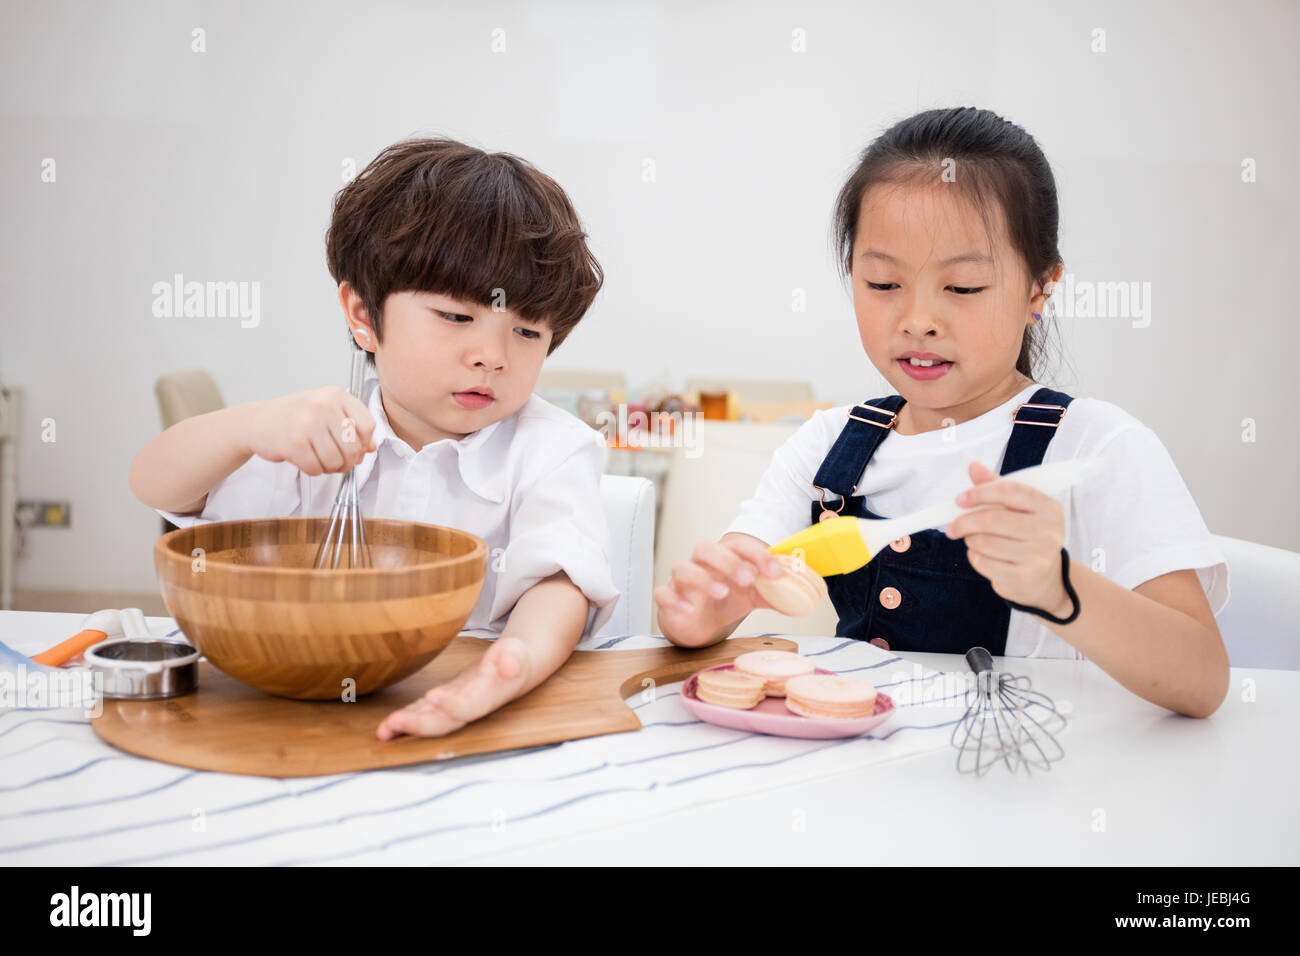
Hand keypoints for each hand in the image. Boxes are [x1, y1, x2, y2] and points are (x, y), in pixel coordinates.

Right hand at [246, 387, 376, 475]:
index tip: (355, 448)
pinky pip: (316, 468)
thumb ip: (351, 428)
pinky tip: (306, 460)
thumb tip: (371, 447)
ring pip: (336, 461)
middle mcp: (323, 405)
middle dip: (348, 461)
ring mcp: (307, 423)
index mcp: (336, 395)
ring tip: (319, 459)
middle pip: (354, 447)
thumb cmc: (294, 417)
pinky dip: (313, 470)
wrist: (257, 421)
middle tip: (338, 461)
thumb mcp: (326, 413)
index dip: (364, 443)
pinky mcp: (293, 442)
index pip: (367, 426)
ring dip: (329, 468)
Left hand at [376, 636, 535, 738]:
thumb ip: (513, 659)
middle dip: (420, 724)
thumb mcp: (518, 653)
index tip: (432, 695)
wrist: (517, 668)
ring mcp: (456, 708)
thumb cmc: (517, 658)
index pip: (470, 705)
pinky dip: (407, 719)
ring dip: (408, 726)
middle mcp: (471, 708)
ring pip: (431, 721)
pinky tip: (388, 726)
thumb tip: (510, 664)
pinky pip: (424, 714)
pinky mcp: (446, 703)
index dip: (452, 705)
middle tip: (394, 722)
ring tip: (384, 730)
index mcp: (489, 697)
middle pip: (445, 722)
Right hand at [653, 534, 785, 645]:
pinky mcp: (669, 600)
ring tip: (721, 593)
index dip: (758, 554)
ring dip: (702, 578)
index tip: (777, 573)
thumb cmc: (726, 599)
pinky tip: (688, 608)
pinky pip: (662, 593)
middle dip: (727, 561)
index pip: (738, 544)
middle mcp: (701, 563)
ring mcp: (682, 581)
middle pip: (704, 547)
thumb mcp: (754, 595)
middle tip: (747, 579)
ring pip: (681, 567)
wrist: (700, 620)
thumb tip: (803, 599)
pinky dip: (673, 599)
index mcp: (725, 556)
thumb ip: (776, 594)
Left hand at [945, 461, 1070, 614]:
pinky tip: (983, 556)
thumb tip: (974, 466)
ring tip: (973, 540)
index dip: (979, 493)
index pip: (1009, 491)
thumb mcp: (1017, 508)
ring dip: (970, 540)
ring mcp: (1038, 556)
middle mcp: (1048, 531)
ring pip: (984, 542)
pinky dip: (975, 557)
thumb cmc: (1027, 535)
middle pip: (992, 519)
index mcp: (1048, 507)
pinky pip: (984, 563)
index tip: (959, 499)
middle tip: (953, 526)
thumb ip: (995, 486)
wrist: (1045, 576)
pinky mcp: (1023, 577)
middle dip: (965, 521)